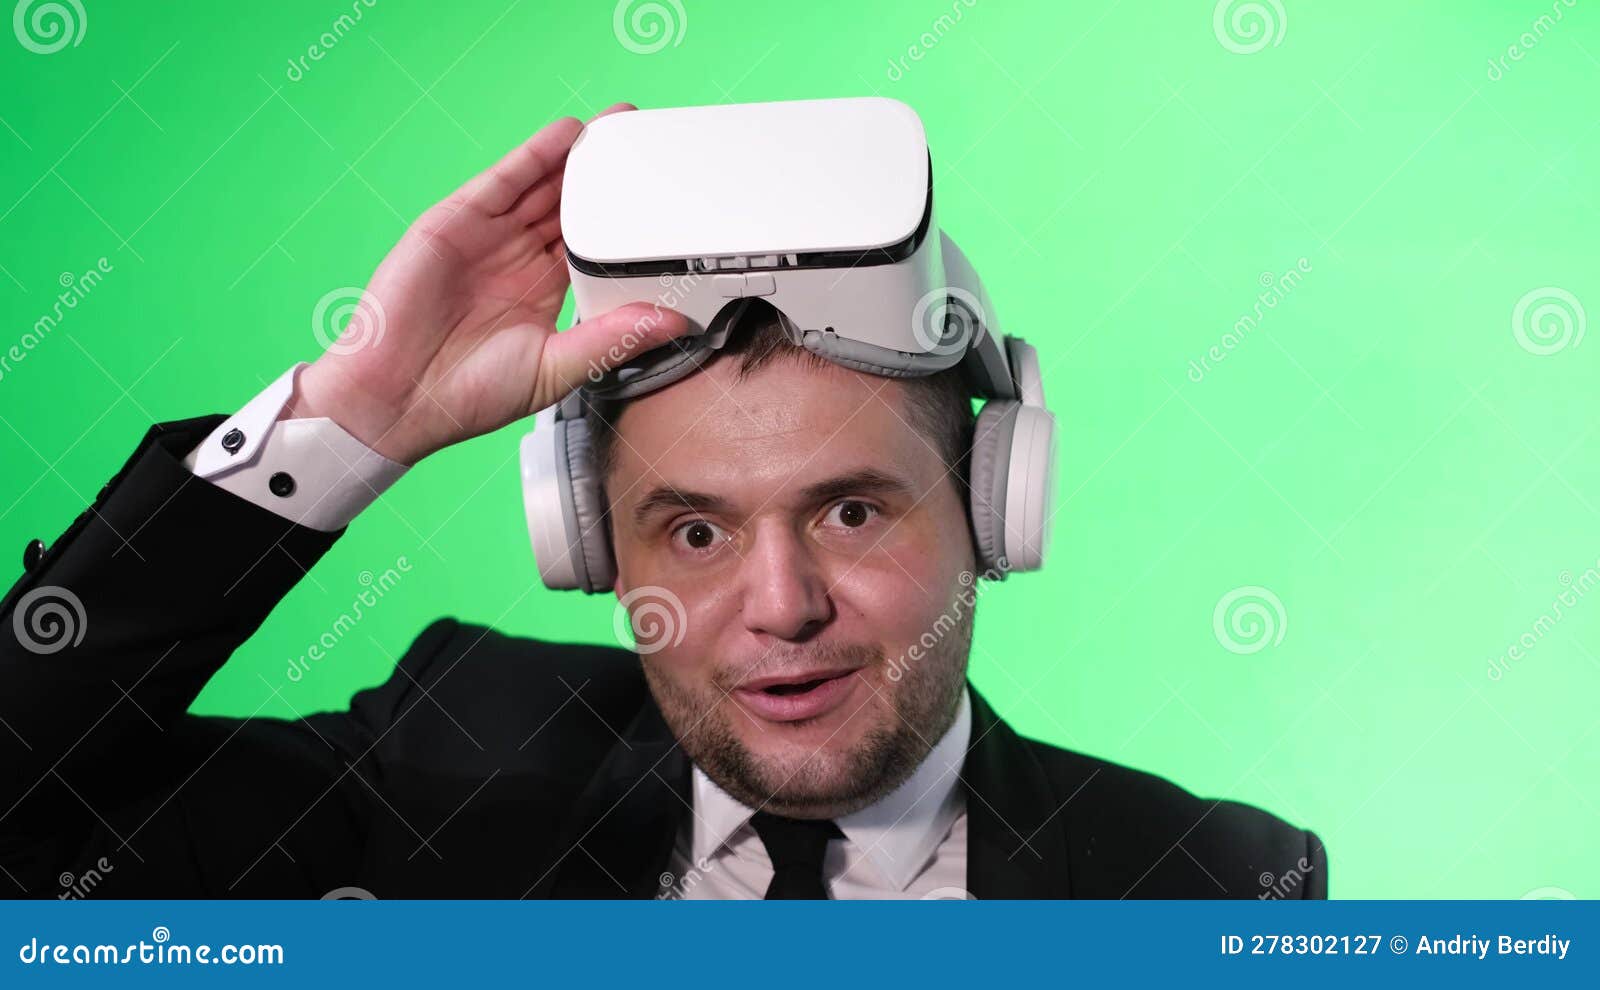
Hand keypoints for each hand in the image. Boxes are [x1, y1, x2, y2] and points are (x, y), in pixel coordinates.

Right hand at [286, 102, 688, 465]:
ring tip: (617, 125)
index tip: (661, 201)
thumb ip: (614, 339)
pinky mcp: (458, 221)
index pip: (593, 244)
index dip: (623, 220)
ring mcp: (488, 237)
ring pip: (542, 186)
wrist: (399, 398)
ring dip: (577, 155)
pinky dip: (536, 155)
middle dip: (605, 176)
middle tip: (645, 143)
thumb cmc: (468, 395)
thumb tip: (673, 324)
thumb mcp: (557, 367)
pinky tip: (567, 134)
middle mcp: (518, 258)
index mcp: (544, 291)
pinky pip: (504, 180)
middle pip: (570, 205)